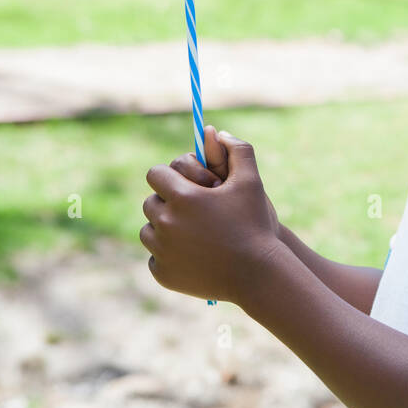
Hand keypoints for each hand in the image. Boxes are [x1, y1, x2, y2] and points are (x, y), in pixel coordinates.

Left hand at [140, 130, 282, 303]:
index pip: (156, 173)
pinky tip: (193, 255)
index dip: (172, 176)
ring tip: (192, 231)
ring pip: (148, 230)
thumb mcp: (251, 182)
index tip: (188, 184)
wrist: (258, 275)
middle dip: (169, 202)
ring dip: (165, 228)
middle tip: (194, 210)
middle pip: (150, 202)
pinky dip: (169, 255)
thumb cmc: (256, 224)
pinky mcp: (163, 274)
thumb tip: (216, 132)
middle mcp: (166, 223)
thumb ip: (237, 150)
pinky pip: (155, 257)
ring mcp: (162, 251)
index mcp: (183, 197)